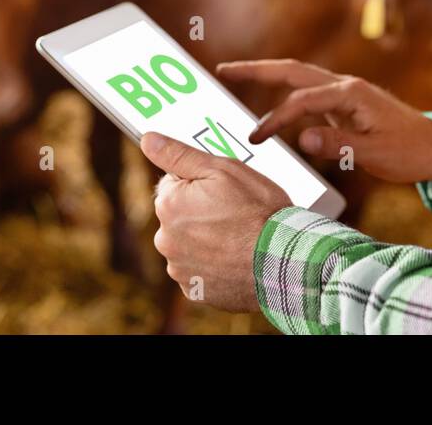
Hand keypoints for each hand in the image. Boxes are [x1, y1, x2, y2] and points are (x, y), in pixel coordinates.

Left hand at [140, 131, 291, 312]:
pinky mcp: (194, 291)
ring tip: (239, 238)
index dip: (202, 184)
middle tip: (235, 214)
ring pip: (189, 244)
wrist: (283, 260)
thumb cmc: (257, 210)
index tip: (224, 191)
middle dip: (201, 212)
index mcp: (168, 205)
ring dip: (207, 240)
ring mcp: (179, 268)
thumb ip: (179, 154)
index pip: (174, 184)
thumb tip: (147, 139)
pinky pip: (199, 270)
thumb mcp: (222, 169)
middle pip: (180, 215)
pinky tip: (236, 258)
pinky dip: (213, 264)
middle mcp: (165, 239)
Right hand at [217, 59, 431, 184]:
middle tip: (223, 69)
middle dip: (257, 70)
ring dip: (268, 76)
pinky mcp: (346, 103)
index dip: (275, 119)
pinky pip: (308, 93)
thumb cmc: (408, 151)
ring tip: (235, 76)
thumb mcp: (374, 153)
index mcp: (351, 94)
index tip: (255, 139)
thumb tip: (300, 136)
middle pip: (293, 72)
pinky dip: (285, 93)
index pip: (301, 102)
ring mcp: (345, 92)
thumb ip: (337, 143)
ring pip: (299, 78)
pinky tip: (272, 104)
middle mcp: (345, 86)